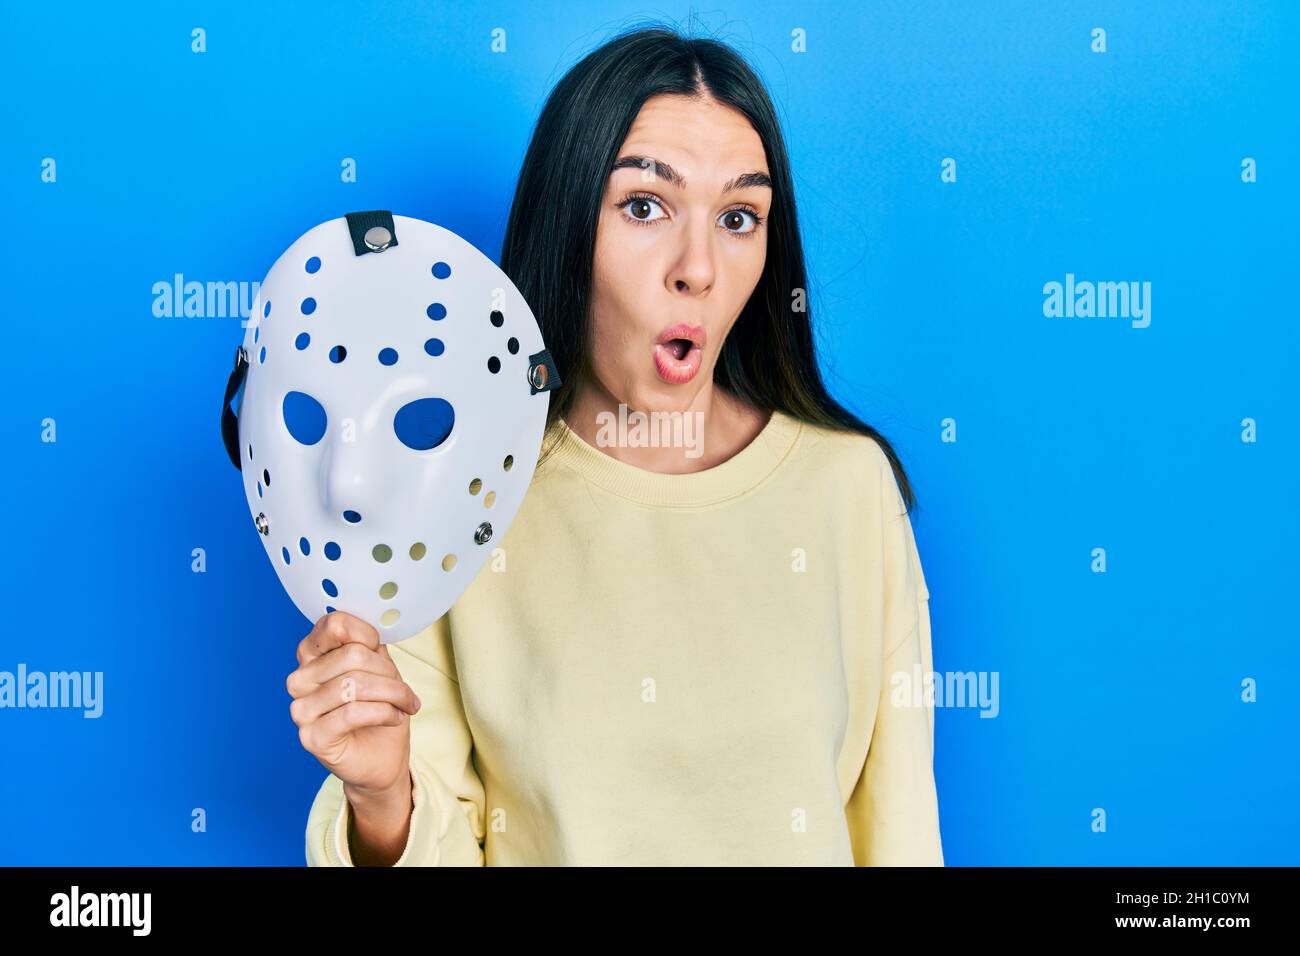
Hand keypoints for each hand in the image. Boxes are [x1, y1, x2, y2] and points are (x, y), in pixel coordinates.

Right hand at [286, 610, 421, 797]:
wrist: (381, 758)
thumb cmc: (379, 710)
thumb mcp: (380, 668)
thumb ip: (370, 645)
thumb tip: (374, 624)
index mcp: (312, 656)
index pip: (334, 624)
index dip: (366, 634)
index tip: (381, 651)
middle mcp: (300, 680)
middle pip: (352, 656)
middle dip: (388, 673)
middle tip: (404, 691)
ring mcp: (301, 710)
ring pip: (354, 685)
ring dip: (392, 694)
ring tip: (404, 704)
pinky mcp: (312, 737)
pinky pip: (352, 712)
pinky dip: (384, 713)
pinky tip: (394, 718)